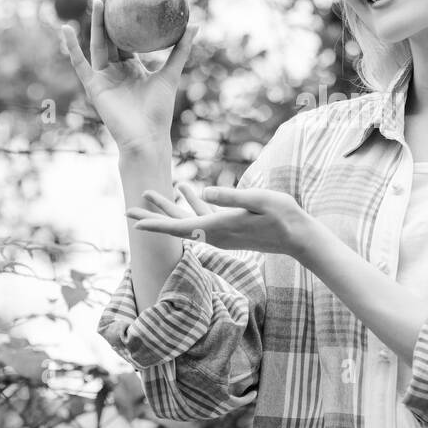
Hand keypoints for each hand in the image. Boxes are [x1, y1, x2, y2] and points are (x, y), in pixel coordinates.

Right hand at [56, 0, 197, 154]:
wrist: (147, 137)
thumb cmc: (159, 111)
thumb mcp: (171, 74)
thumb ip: (181, 50)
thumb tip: (195, 24)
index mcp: (133, 67)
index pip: (126, 37)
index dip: (123, 19)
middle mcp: (117, 70)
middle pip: (109, 37)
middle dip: (105, 15)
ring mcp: (104, 77)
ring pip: (97, 44)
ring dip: (94, 23)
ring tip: (94, 0)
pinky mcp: (94, 86)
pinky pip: (80, 64)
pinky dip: (72, 47)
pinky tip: (65, 29)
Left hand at [127, 183, 311, 257]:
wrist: (300, 238)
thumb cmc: (283, 217)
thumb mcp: (260, 200)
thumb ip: (231, 196)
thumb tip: (204, 192)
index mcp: (219, 226)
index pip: (180, 227)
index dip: (156, 224)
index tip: (135, 223)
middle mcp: (216, 233)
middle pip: (176, 226)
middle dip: (152, 216)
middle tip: (127, 210)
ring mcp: (222, 233)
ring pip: (187, 219)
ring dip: (169, 205)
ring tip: (151, 192)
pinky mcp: (229, 228)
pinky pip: (202, 216)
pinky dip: (191, 203)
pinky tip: (187, 189)